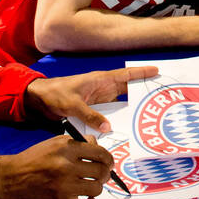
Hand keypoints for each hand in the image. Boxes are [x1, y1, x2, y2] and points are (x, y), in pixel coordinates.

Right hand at [0, 135, 111, 198]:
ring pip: (96, 188)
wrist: (10, 178)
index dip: (108, 160)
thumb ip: (77, 144)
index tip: (107, 164)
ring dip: (95, 189)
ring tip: (88, 188)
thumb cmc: (33, 159)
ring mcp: (64, 186)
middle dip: (104, 174)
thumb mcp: (54, 143)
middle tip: (99, 176)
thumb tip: (98, 149)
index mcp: (66, 148)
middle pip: (101, 171)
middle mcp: (67, 166)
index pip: (100, 153)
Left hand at [25, 65, 157, 131]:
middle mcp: (102, 89)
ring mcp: (98, 99)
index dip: (141, 73)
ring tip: (147, 115)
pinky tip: (126, 127)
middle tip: (159, 97)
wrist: (39, 99)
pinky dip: (118, 118)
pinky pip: (110, 113)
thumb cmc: (55, 94)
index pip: (125, 75)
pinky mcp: (93, 109)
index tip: (157, 71)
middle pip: (127, 89)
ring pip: (120, 103)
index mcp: (100, 80)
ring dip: (131, 107)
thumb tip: (109, 128)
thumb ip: (90, 115)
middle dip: (142, 91)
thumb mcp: (72, 105)